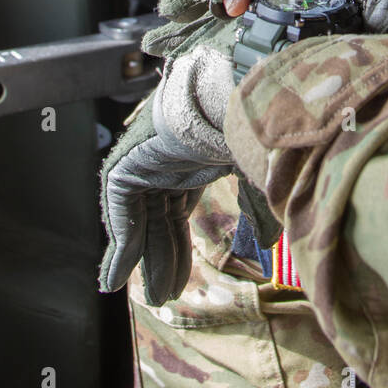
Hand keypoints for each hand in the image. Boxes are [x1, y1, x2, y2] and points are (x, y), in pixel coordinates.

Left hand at [99, 14, 278, 305]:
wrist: (238, 90)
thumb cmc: (255, 122)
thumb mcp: (260, 173)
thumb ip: (259, 208)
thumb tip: (271, 242)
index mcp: (195, 157)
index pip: (179, 211)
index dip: (180, 248)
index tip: (180, 283)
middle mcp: (168, 160)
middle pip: (161, 219)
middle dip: (164, 259)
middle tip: (165, 296)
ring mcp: (146, 159)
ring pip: (141, 220)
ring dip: (144, 259)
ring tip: (152, 297)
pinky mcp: (130, 160)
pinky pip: (120, 210)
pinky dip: (120, 244)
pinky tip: (116, 277)